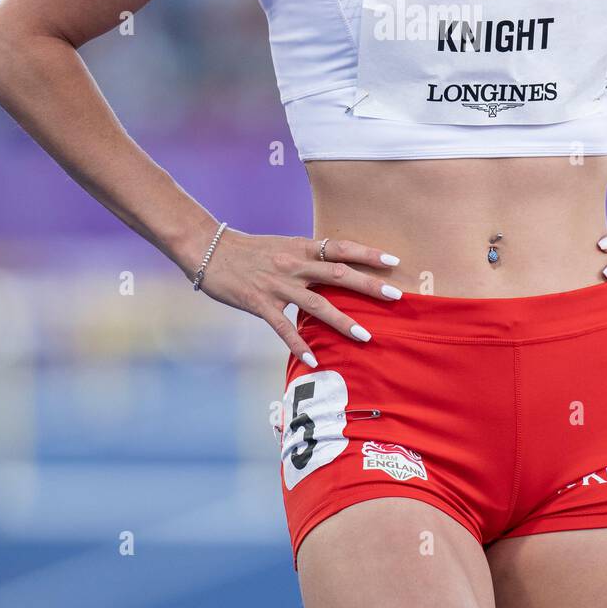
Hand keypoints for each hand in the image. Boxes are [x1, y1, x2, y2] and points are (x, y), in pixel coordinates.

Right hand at [188, 230, 401, 364]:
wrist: (210, 249)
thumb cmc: (248, 250)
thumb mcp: (282, 246)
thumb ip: (307, 257)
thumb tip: (333, 266)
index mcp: (301, 247)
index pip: (341, 248)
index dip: (368, 254)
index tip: (394, 261)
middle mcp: (294, 265)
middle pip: (338, 274)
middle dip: (369, 286)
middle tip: (396, 296)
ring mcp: (278, 285)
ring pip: (317, 304)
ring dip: (343, 321)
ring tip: (366, 336)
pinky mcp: (260, 304)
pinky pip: (283, 328)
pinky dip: (300, 345)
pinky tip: (315, 361)